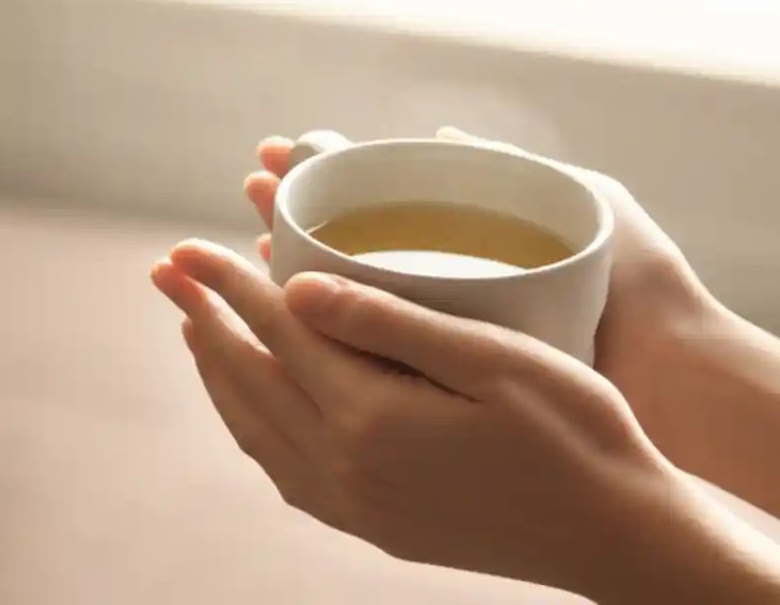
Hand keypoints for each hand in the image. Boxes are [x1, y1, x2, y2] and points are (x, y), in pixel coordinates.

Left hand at [153, 241, 678, 599]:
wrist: (615, 534)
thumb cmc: (574, 432)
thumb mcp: (493, 359)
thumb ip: (390, 322)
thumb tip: (297, 285)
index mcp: (372, 418)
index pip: (276, 331)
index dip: (225, 281)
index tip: (183, 245)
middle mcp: (347, 470)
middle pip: (248, 379)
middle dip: (201, 318)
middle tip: (164, 272)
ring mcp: (357, 506)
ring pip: (255, 430)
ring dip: (218, 373)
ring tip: (196, 329)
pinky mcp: (375, 526)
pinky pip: (283, 472)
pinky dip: (251, 426)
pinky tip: (255, 407)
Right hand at [241, 131, 714, 435]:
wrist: (682, 373)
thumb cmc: (642, 281)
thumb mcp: (587, 201)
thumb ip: (517, 165)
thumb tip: (441, 127)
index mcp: (478, 238)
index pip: (382, 196)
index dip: (324, 174)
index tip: (274, 153)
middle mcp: (455, 284)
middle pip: (357, 241)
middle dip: (299, 210)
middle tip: (247, 188)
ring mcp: (452, 334)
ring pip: (358, 295)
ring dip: (301, 267)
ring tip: (254, 238)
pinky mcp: (457, 378)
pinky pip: (385, 348)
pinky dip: (337, 328)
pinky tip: (292, 313)